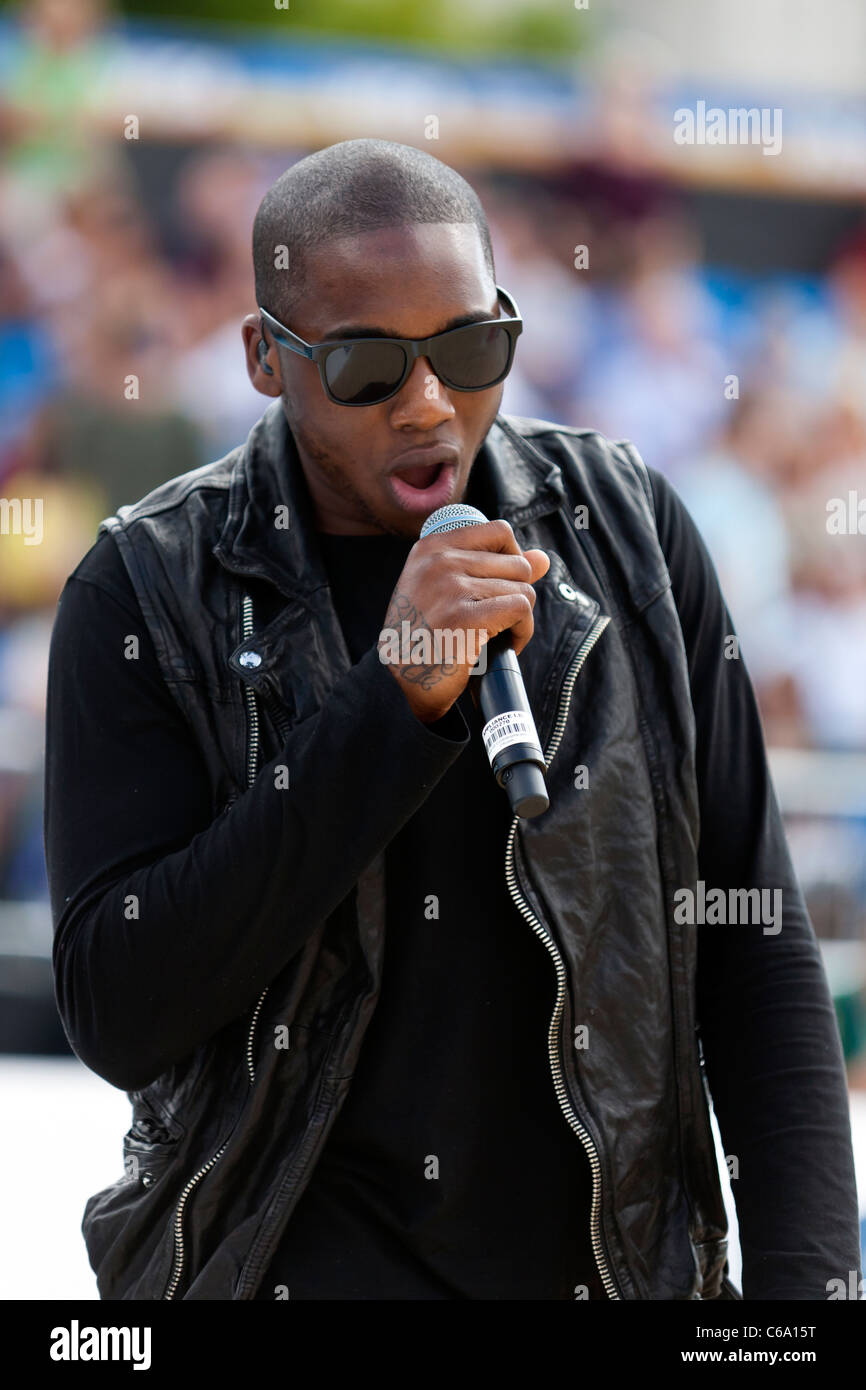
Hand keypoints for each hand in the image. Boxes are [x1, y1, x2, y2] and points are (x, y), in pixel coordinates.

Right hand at [377, 518, 549, 723]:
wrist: (403, 679)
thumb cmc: (427, 633)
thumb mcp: (447, 589)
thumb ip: (494, 567)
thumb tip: (543, 558)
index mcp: (431, 547)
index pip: (499, 531)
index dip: (514, 558)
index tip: (505, 584)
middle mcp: (439, 561)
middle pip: (517, 564)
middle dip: (518, 594)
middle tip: (500, 619)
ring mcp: (451, 588)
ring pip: (523, 589)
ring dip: (520, 619)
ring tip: (498, 635)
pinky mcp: (465, 617)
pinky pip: (521, 609)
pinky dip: (522, 632)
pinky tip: (506, 645)